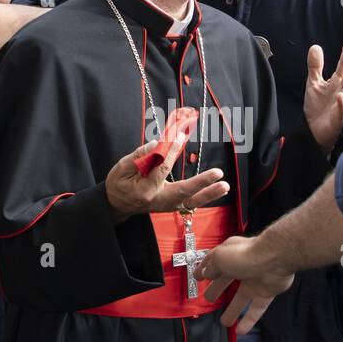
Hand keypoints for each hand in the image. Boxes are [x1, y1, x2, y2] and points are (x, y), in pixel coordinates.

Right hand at [105, 137, 228, 221]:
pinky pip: (190, 203)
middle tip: (218, 174)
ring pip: (191, 201)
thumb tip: (157, 143)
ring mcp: (167, 205)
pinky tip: (219, 190)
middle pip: (183, 192)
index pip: (161, 169)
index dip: (170, 151)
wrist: (117, 205)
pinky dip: (205, 197)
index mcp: (145, 190)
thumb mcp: (121, 168)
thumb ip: (139, 156)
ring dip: (209, 194)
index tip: (179, 136)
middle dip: (202, 182)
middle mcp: (159, 200)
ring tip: (225, 185)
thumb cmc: (119, 184)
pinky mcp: (172, 205)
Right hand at [198, 235, 293, 334]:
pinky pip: (256, 309)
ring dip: (233, 310)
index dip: (205, 269)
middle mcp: (242, 266)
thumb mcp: (220, 258)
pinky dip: (249, 320)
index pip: (214, 262)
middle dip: (217, 289)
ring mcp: (255, 280)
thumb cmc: (245, 255)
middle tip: (209, 299)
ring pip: (241, 298)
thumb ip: (211, 268)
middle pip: (227, 280)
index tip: (197, 277)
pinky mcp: (266, 292)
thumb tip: (205, 274)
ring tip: (224, 322)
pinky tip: (240, 330)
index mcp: (230, 254)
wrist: (274, 260)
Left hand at [304, 40, 342, 152]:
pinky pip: (342, 111)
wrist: (314, 130)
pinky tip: (340, 96)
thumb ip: (315, 66)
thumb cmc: (318, 106)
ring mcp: (342, 105)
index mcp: (337, 83)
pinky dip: (342, 104)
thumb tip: (315, 46)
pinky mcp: (339, 118)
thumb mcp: (313, 83)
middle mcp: (342, 92)